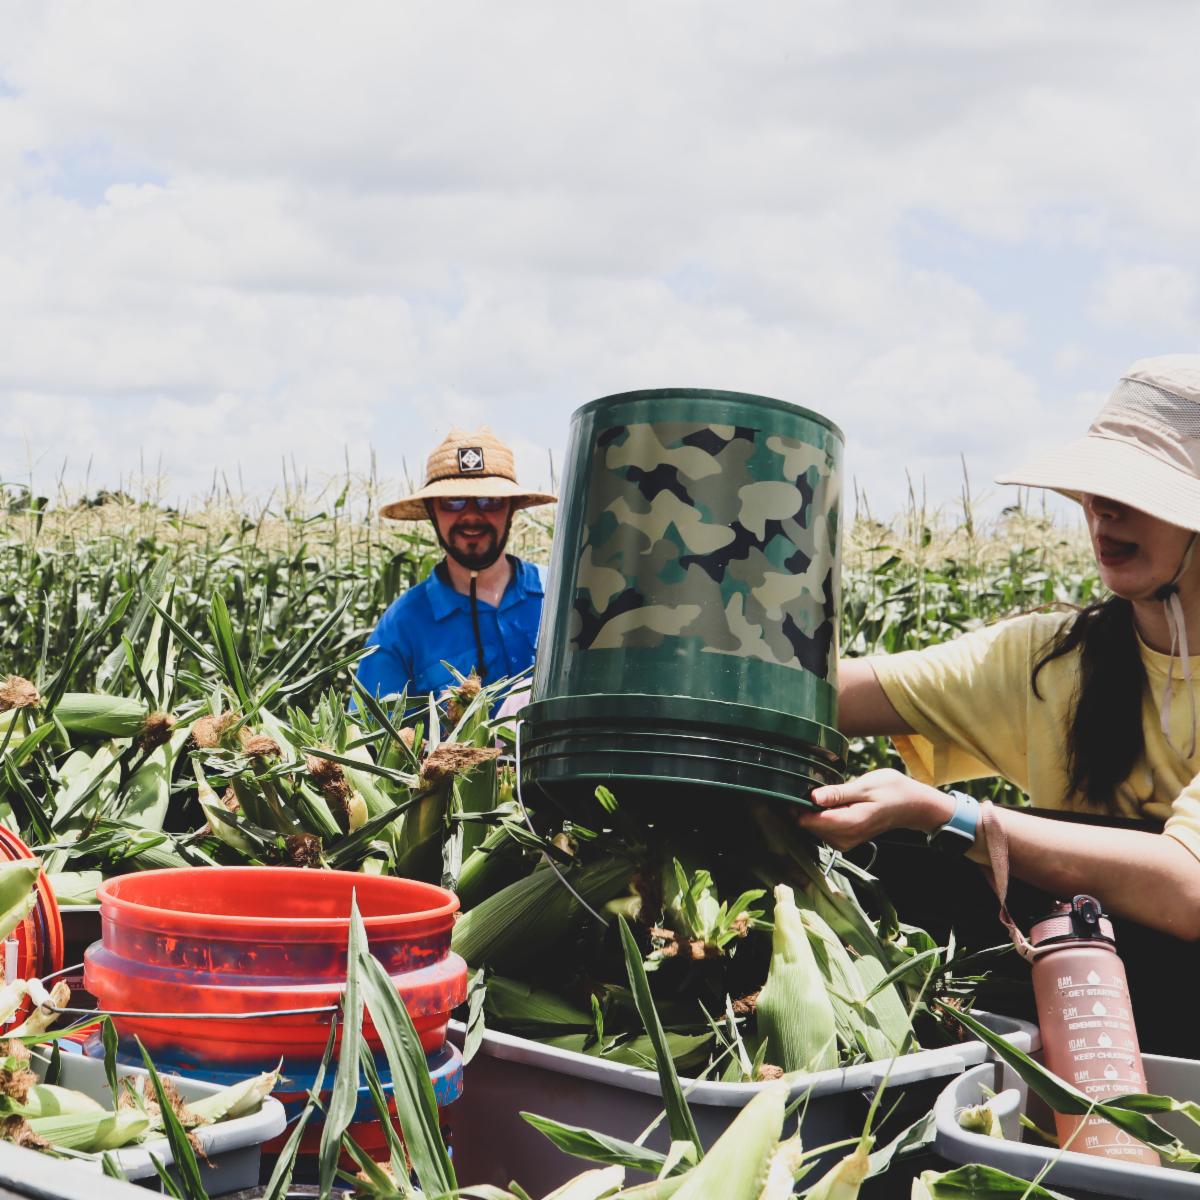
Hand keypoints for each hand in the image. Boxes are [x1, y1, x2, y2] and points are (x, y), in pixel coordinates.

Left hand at [792, 768, 954, 851]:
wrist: (912, 805)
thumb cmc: (892, 791)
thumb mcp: (865, 786)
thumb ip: (838, 793)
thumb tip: (813, 797)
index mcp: (849, 824)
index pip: (809, 821)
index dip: (798, 805)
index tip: (796, 788)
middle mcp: (844, 838)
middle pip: (808, 826)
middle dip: (805, 807)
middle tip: (814, 785)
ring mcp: (845, 841)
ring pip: (814, 828)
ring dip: (814, 811)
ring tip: (828, 793)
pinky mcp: (845, 839)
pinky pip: (824, 829)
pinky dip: (822, 815)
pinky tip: (833, 802)